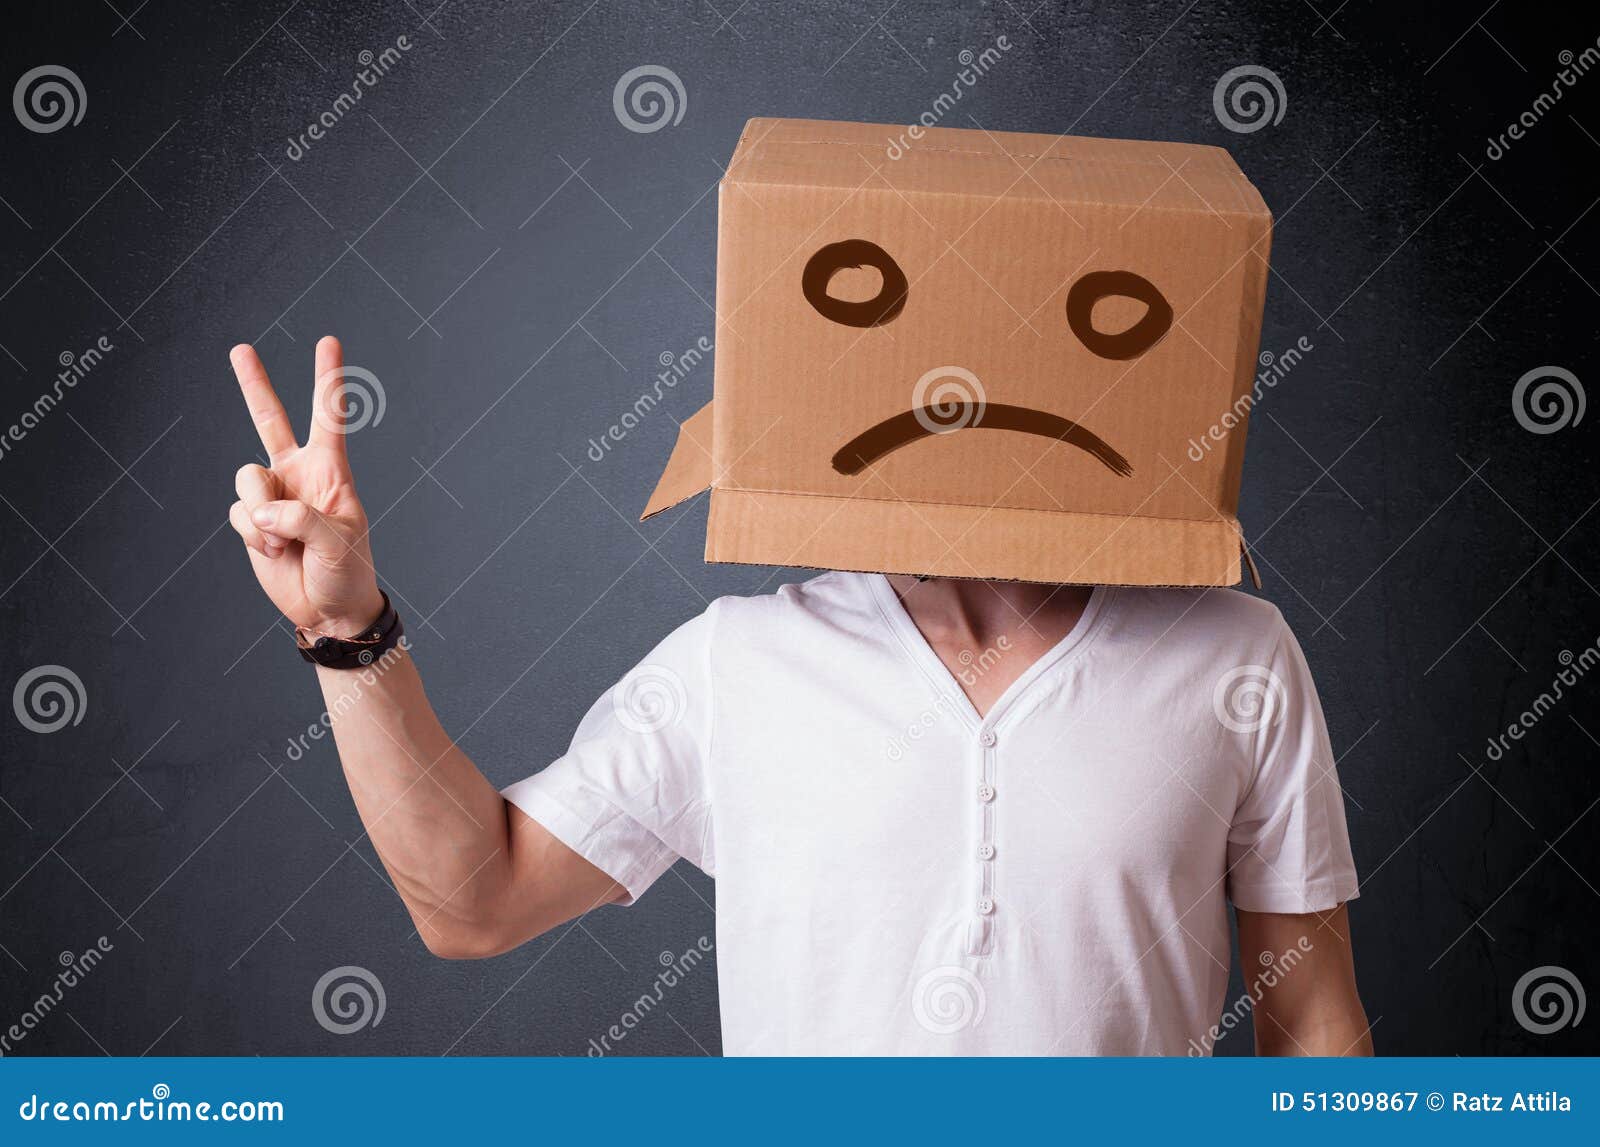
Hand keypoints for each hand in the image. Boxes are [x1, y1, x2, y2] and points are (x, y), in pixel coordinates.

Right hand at [227, 336, 384, 636]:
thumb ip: (300, 519)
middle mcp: (298, 475)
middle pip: (269, 421)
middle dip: (254, 384)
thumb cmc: (347, 572)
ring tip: (285, 543)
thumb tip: (260, 512)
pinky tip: (273, 553)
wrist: (329, 609)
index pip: (328, 417)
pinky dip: (252, 537)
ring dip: (261, 513)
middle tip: (240, 348)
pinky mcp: (251, 521)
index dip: (326, 379)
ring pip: (246, 477)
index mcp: (331, 472)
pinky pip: (237, 514)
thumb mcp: (338, 543)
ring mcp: (271, 496)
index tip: (328, 341)